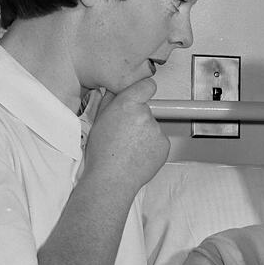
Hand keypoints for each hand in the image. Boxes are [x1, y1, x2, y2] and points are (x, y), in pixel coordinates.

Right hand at [84, 78, 169, 192]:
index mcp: (128, 104)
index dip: (144, 89)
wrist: (112, 178)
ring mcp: (157, 130)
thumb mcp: (99, 120)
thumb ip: (110, 101)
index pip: (147, 85)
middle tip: (124, 134)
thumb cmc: (102, 153)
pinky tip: (138, 155)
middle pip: (146, 110)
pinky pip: (158, 141)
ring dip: (144, 134)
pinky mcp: (165, 144)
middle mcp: (145, 114)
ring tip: (129, 148)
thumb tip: (117, 91)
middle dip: (138, 118)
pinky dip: (151, 146)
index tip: (143, 92)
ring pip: (152, 127)